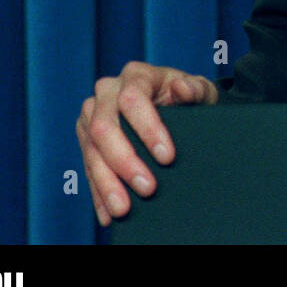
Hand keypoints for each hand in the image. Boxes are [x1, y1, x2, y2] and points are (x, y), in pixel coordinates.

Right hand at [76, 61, 217, 226]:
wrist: (175, 104)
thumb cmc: (189, 96)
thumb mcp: (200, 90)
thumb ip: (195, 89)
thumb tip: (181, 89)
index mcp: (136, 75)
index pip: (133, 99)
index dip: (148, 129)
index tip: (167, 157)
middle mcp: (107, 92)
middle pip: (105, 127)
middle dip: (125, 162)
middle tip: (147, 188)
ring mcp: (92, 115)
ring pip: (92, 151)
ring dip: (106, 183)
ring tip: (122, 208)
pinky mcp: (86, 137)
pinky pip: (87, 167)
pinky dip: (98, 191)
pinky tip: (107, 212)